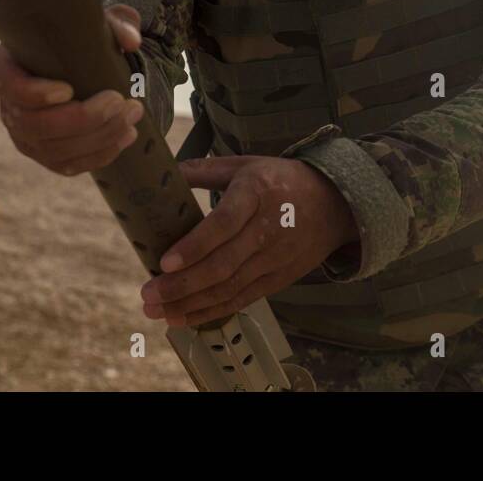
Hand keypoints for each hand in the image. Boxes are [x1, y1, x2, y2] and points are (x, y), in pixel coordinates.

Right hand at [0, 4, 145, 175]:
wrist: (77, 67)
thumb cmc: (77, 41)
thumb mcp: (94, 24)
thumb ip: (115, 24)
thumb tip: (131, 41)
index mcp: (6, 70)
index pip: (10, 88)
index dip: (35, 94)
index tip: (68, 89)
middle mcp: (9, 108)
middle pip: (35, 126)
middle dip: (82, 118)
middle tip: (120, 101)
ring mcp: (24, 137)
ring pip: (54, 150)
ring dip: (98, 137)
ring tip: (131, 118)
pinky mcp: (45, 156)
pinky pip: (67, 166)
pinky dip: (99, 155)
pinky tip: (125, 137)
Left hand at [139, 154, 359, 326]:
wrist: (335, 204)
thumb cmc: (281, 180)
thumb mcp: (245, 165)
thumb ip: (203, 170)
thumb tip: (162, 173)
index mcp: (256, 193)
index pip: (224, 223)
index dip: (195, 245)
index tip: (165, 262)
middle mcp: (267, 229)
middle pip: (223, 264)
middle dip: (182, 285)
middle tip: (147, 295)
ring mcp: (274, 259)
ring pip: (229, 288)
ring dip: (190, 304)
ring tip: (156, 311)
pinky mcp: (278, 279)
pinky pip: (241, 300)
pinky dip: (211, 312)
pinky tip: (183, 318)